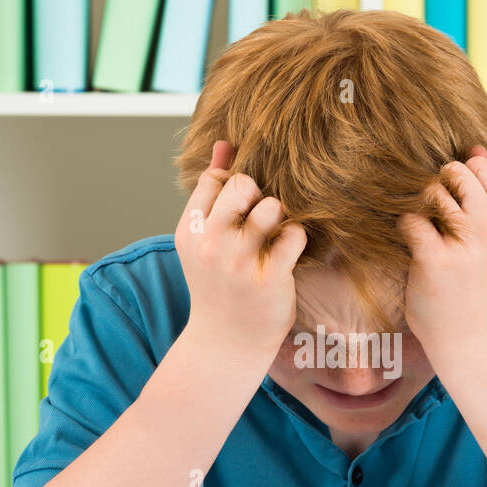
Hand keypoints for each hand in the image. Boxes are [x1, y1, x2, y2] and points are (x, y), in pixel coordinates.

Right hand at [175, 140, 306, 366]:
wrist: (226, 343)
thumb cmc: (219, 284)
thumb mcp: (204, 240)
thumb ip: (212, 191)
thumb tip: (223, 143)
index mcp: (190, 230)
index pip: (215, 178)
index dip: (234, 187)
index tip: (240, 210)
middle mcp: (210, 243)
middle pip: (243, 183)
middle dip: (257, 195)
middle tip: (260, 219)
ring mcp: (239, 260)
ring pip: (271, 206)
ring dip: (279, 218)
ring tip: (274, 237)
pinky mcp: (269, 276)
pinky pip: (294, 233)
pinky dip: (296, 240)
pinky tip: (287, 254)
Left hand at [398, 145, 486, 369]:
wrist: (473, 337)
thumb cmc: (478, 282)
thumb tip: (476, 147)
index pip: (481, 168)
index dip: (460, 177)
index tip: (453, 200)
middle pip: (454, 173)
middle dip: (437, 186)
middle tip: (434, 215)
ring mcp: (464, 243)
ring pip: (430, 193)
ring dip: (419, 208)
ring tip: (426, 232)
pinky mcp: (435, 259)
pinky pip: (410, 220)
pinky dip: (405, 227)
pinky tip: (412, 244)